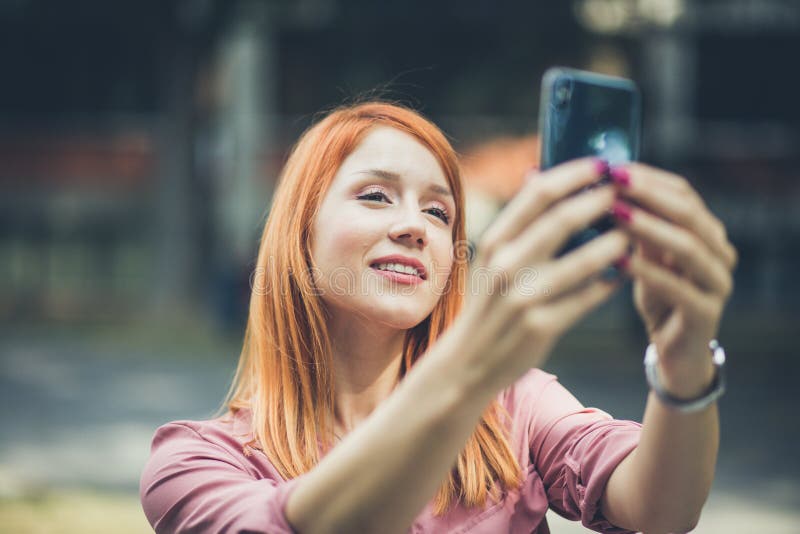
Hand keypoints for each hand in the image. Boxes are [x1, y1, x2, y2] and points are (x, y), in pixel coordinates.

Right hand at [456, 158, 629, 392]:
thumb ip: (517, 221)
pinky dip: (608, 283)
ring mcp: (522, 297)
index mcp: (494, 241)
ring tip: (634, 232)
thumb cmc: (487, 304)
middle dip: (601, 201)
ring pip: (581, 261)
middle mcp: (505, 264)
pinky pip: (586, 298)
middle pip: (562, 220)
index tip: (603, 165)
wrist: (467, 361)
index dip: (575, 174)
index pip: (538, 193)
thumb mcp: (491, 259)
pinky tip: (623, 273)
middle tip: (628, 191)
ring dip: (614, 243)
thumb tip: (539, 172)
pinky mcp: (540, 326)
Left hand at [610, 163, 737, 396]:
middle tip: (613, 184)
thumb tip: (601, 186)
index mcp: (707, 232)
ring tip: (615, 215)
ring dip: (648, 227)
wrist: (673, 351)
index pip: (682, 192)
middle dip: (648, 195)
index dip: (648, 178)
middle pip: (688, 213)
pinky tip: (619, 262)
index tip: (612, 168)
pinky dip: (647, 272)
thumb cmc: (656, 296)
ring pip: (687, 246)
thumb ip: (634, 225)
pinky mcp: (707, 313)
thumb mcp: (644, 255)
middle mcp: (719, 252)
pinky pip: (678, 287)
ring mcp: (718, 283)